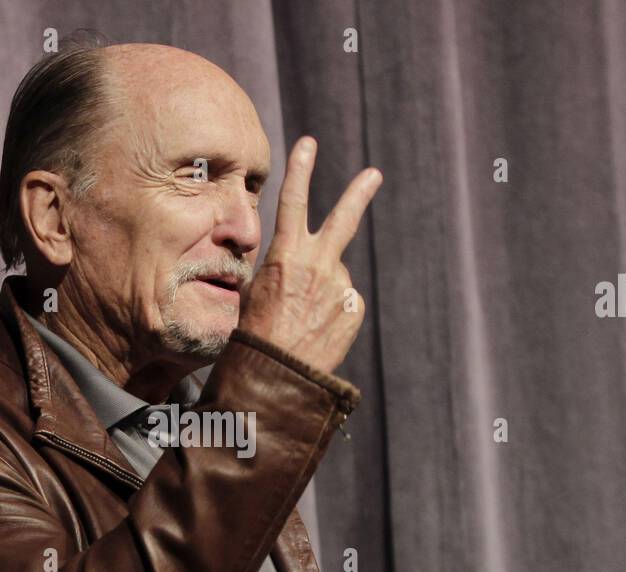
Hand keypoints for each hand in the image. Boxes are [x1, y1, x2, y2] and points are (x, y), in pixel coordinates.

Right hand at [237, 136, 381, 375]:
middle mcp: (318, 264)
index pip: (293, 202)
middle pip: (343, 220)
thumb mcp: (251, 294)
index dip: (301, 170)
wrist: (277, 376)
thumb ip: (277, 272)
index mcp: (286, 256)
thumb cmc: (255, 336)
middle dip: (359, 194)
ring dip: (321, 294)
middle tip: (374, 174)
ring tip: (300, 322)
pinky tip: (314, 332)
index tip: (309, 143)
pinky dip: (331, 315)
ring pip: (334, 279)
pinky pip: (342, 304)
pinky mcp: (354, 308)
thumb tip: (293, 270)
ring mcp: (340, 286)